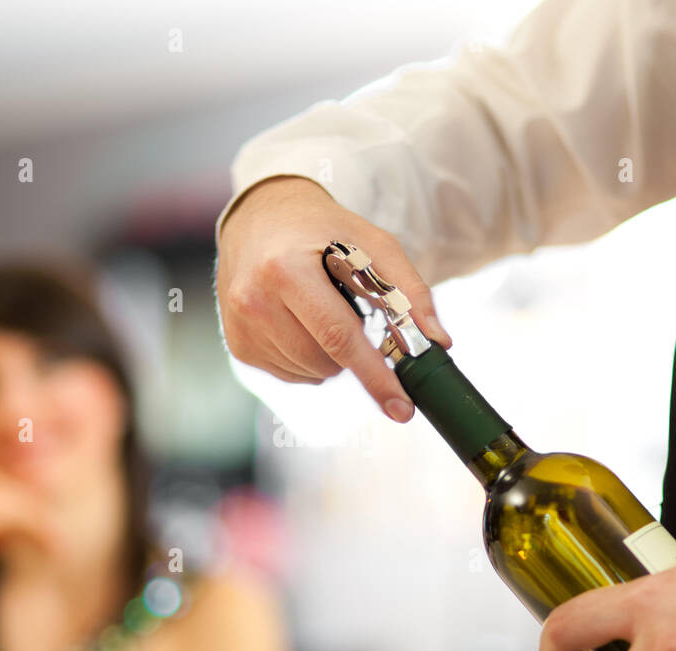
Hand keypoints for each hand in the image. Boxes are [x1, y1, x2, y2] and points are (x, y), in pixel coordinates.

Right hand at [215, 175, 450, 421]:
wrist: (259, 219)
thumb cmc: (322, 230)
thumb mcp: (371, 244)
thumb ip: (409, 291)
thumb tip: (436, 344)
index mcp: (286, 269)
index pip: (339, 337)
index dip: (375, 376)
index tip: (402, 407)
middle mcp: (254, 301)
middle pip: (327, 362)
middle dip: (356, 355)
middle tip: (355, 314)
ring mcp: (241, 327)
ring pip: (313, 374)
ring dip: (332, 356)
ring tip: (323, 310)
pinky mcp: (239, 346)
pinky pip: (294, 375)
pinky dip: (311, 358)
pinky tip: (303, 323)